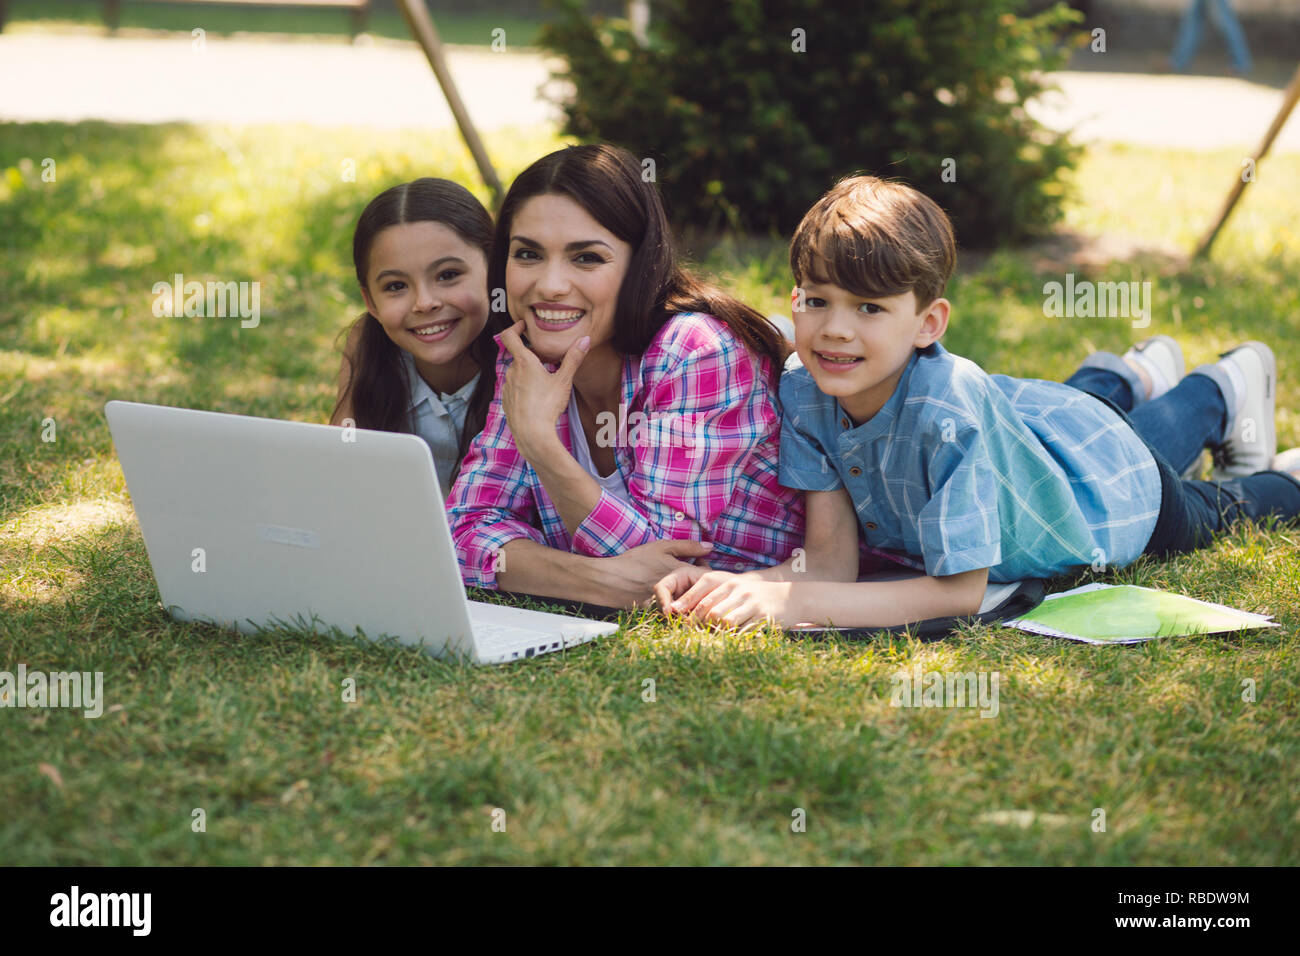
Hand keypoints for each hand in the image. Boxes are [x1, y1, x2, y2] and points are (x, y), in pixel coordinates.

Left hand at [498, 319, 589, 460]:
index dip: (516, 327)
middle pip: (519, 356)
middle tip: (548, 359)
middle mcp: (511, 371)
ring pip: (517, 372)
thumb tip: (585, 339)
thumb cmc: (547, 406)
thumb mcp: (563, 381)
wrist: (531, 434)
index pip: (510, 335)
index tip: (525, 325)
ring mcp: (507, 386)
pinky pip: (514, 386)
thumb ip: (573, 358)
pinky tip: (537, 397)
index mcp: (523, 362)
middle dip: (532, 355)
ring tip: (545, 380)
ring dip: (528, 371)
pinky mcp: (506, 400)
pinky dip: (524, 386)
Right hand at [601, 539, 714, 608]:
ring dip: (689, 596)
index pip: (707, 576)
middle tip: (691, 577)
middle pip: (700, 591)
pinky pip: (677, 611)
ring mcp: (670, 604)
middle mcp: (679, 590)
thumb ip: (687, 546)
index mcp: (681, 572)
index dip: (707, 572)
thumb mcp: (661, 547)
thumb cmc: (635, 561)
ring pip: (689, 602)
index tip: (700, 566)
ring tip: (681, 587)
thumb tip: (710, 546)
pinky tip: (671, 597)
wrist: (611, 581)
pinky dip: (677, 605)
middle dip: (699, 585)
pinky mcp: (661, 615)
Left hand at [666, 572, 792, 630]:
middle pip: (710, 611)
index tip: (674, 616)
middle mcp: (738, 590)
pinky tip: (728, 642)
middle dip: (698, 624)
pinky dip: (732, 639)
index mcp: (729, 582)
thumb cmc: (756, 595)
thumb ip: (715, 597)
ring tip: (709, 639)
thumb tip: (685, 611)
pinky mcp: (762, 616)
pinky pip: (742, 631)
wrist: (790, 596)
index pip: (702, 593)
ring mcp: (751, 603)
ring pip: (724, 621)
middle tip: (689, 635)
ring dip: (715, 633)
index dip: (686, 604)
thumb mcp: (736, 589)